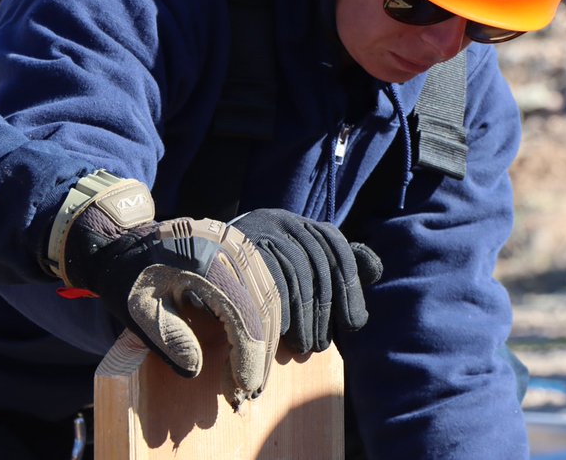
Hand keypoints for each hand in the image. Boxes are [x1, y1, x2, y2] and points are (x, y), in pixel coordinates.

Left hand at [49, 173, 280, 407]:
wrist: (125, 239)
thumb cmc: (128, 276)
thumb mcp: (140, 309)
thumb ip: (169, 337)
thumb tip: (196, 371)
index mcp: (206, 261)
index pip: (242, 313)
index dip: (247, 354)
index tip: (244, 387)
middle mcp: (231, 247)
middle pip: (262, 306)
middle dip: (260, 352)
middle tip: (248, 389)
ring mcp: (239, 245)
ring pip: (268, 296)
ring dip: (265, 339)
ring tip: (251, 374)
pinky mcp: (240, 249)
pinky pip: (262, 286)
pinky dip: (261, 319)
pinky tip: (251, 346)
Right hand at [232, 209, 382, 353]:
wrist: (190, 260)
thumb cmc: (250, 271)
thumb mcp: (294, 262)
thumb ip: (333, 264)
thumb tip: (375, 270)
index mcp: (295, 221)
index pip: (334, 244)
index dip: (349, 285)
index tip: (353, 323)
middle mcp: (277, 219)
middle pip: (316, 263)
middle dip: (325, 309)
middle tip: (322, 344)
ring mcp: (254, 230)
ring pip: (293, 275)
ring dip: (303, 317)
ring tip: (303, 345)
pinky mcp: (232, 249)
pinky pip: (265, 281)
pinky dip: (279, 309)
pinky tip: (282, 331)